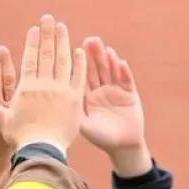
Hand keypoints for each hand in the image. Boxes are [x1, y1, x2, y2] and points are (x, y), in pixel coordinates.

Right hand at [0, 14, 86, 151]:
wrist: (42, 150)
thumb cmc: (21, 138)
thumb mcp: (4, 118)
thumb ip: (0, 105)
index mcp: (27, 87)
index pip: (31, 59)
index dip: (33, 43)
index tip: (36, 30)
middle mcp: (44, 85)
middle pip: (46, 54)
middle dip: (48, 34)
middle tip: (49, 19)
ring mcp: (61, 91)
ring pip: (63, 61)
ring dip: (63, 42)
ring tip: (62, 27)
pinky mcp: (75, 101)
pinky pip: (78, 78)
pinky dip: (79, 64)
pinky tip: (80, 51)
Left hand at [80, 38, 149, 175]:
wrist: (123, 147)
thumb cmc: (101, 138)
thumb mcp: (83, 125)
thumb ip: (72, 112)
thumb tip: (57, 100)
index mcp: (88, 95)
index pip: (82, 75)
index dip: (79, 61)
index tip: (76, 49)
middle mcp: (101, 90)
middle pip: (97, 69)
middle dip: (94, 55)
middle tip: (90, 40)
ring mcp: (116, 91)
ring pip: (111, 71)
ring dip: (109, 59)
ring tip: (105, 48)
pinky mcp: (131, 95)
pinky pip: (127, 81)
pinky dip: (124, 72)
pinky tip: (121, 62)